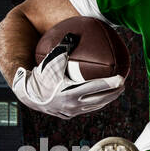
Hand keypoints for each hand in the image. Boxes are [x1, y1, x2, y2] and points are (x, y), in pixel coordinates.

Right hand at [11, 36, 125, 118]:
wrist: (27, 94)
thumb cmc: (40, 75)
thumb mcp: (51, 61)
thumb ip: (63, 48)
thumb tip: (73, 35)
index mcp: (70, 93)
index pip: (95, 88)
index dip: (110, 84)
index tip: (121, 78)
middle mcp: (72, 105)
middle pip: (99, 100)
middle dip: (113, 93)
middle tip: (123, 84)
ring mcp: (71, 112)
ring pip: (94, 106)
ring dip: (106, 99)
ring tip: (116, 91)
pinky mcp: (68, 115)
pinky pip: (86, 109)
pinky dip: (96, 103)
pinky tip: (101, 98)